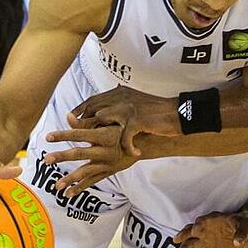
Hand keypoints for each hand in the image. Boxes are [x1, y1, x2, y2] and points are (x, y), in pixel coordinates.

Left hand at [40, 118, 138, 194]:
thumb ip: (88, 122)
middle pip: (80, 153)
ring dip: (70, 179)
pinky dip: (80, 188)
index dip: (63, 135)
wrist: (146, 143)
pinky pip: (93, 181)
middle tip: (47, 159)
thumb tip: (68, 117)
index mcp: (104, 135)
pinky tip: (68, 193)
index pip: (79, 133)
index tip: (48, 136)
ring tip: (56, 186)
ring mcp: (107, 163)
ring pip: (86, 172)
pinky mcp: (108, 172)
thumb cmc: (125, 128)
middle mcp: (105, 150)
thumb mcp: (110, 122)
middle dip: (62, 156)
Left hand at [67, 85, 184, 155]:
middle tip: (69, 139)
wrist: (179, 112)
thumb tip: (105, 108)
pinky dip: (129, 147)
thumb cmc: (158, 111)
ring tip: (95, 154)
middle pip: (92, 112)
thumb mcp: (136, 103)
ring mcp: (128, 109)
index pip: (93, 101)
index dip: (80, 111)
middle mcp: (121, 99)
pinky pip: (125, 137)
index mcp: (120, 94)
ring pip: (102, 124)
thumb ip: (120, 104)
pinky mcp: (137, 120)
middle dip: (80, 128)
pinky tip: (135, 153)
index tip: (70, 121)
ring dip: (96, 140)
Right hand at [173, 209, 247, 247]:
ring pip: (189, 244)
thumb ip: (241, 234)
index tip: (195, 231)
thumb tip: (237, 242)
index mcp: (212, 221)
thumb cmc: (245, 224)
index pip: (200, 223)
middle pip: (189, 232)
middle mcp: (204, 230)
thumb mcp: (245, 227)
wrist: (247, 230)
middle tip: (177, 242)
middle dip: (183, 236)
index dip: (197, 227)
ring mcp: (204, 241)